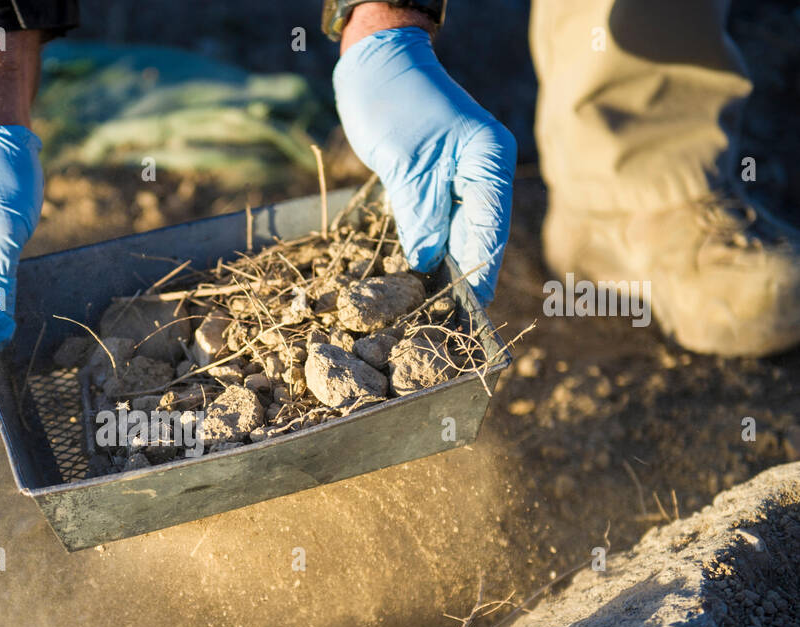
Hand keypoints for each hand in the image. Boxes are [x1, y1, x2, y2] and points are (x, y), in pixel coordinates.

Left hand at [333, 25, 515, 303]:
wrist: (374, 64)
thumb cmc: (394, 103)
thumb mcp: (407, 166)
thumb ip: (421, 218)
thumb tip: (428, 267)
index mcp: (490, 162)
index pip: (490, 232)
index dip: (478, 277)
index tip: (466, 317)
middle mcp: (483, 171)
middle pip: (478, 238)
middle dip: (461, 279)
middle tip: (441, 322)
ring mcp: (461, 176)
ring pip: (456, 234)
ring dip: (442, 268)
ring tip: (427, 309)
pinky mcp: (435, 181)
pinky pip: (437, 223)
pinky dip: (427, 247)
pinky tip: (416, 276)